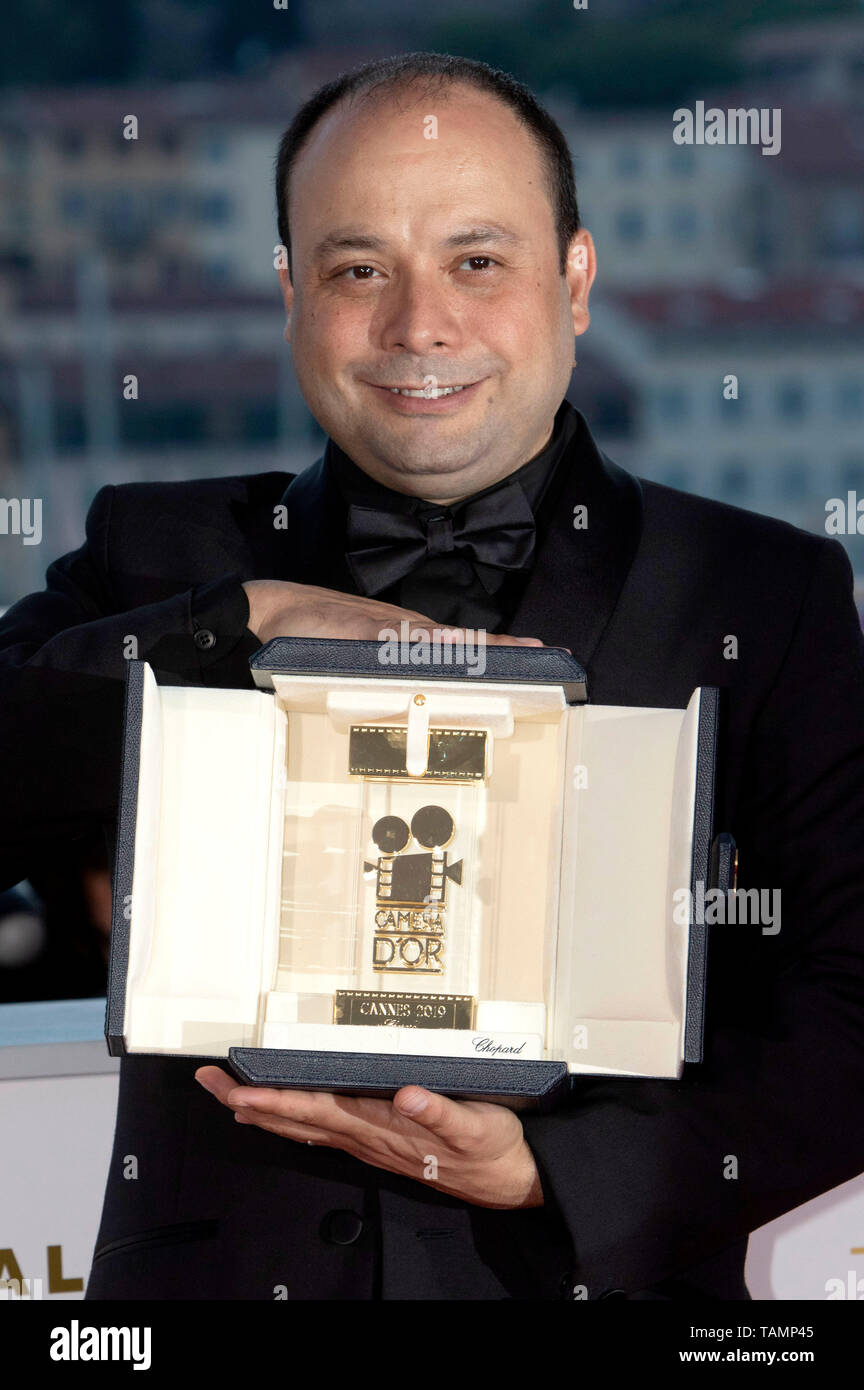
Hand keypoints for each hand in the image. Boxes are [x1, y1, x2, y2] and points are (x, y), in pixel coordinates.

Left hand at [195, 1067, 543, 1209]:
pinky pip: (325, 1134)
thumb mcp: (475, 1126)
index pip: (316, 1110)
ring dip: (265, 1112)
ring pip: (306, 1128)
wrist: (512, 1180)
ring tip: (230, 1097)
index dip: (275, 1099)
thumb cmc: (493, 1149)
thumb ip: (440, 1112)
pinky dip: (296, 1122)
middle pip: (297, 1119)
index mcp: (382, 1127)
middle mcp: (367, 1137)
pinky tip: (282, 1117)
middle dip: (250, 1100)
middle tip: (211, 1082)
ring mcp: (370, 1144)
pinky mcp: (379, 1144)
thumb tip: (406, 1096)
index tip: (239, 1089)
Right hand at [242, 579, 545, 648]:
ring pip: (441, 641)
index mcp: (407, 637)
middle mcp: (403, 631)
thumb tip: (421, 679)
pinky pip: (402, 642)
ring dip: (478, 647)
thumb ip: (387, 660)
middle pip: (462, 642)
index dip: (501, 649)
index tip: (539, 653)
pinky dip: (430, 646)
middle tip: (545, 652)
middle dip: (504, 648)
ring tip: (518, 651)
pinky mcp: (361, 633)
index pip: (462, 645)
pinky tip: (454, 648)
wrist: (270, 609)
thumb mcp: (356, 649)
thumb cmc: (311, 631)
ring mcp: (384, 631)